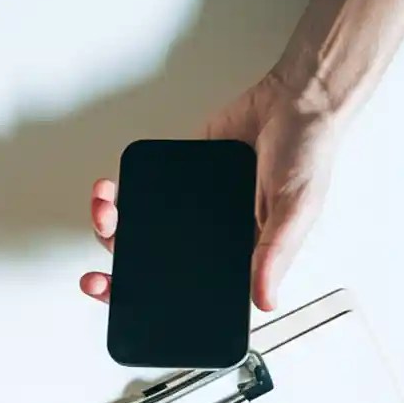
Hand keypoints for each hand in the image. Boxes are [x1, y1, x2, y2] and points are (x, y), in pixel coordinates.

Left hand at [80, 72, 340, 310]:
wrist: (293, 100)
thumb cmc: (309, 155)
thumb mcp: (296, 209)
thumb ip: (276, 253)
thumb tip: (265, 300)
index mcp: (242, 255)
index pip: (192, 291)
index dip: (155, 301)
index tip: (126, 303)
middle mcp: (212, 236)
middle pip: (156, 265)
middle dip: (120, 272)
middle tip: (94, 279)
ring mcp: (192, 208)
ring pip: (142, 228)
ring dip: (113, 226)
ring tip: (104, 212)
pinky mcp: (180, 176)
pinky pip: (143, 191)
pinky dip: (122, 193)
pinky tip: (112, 189)